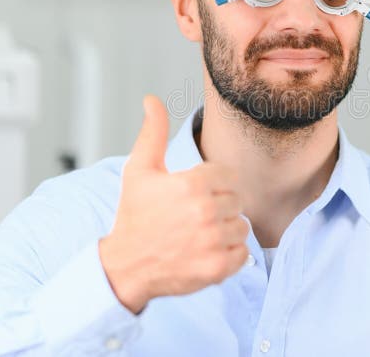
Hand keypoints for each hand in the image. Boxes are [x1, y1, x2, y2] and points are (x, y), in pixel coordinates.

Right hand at [98, 95, 249, 313]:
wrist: (125, 266)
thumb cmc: (135, 215)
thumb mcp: (139, 170)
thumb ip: (153, 133)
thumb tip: (152, 100)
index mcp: (191, 183)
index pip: (228, 177)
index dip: (211, 186)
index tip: (191, 197)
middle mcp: (204, 211)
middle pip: (236, 201)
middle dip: (218, 208)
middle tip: (192, 219)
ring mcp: (212, 241)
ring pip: (242, 227)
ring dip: (225, 232)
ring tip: (198, 236)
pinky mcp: (218, 268)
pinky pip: (243, 254)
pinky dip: (229, 255)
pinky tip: (205, 253)